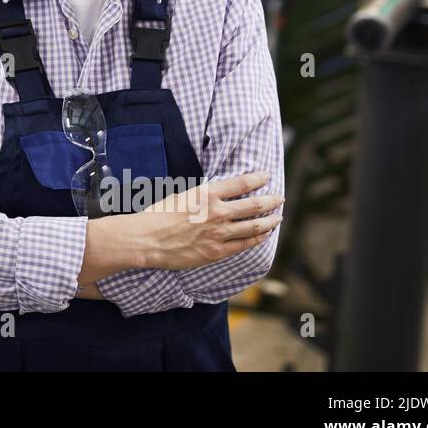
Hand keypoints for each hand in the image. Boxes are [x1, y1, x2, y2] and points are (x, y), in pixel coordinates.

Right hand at [134, 171, 283, 270]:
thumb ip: (202, 195)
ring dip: (270, 221)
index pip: (242, 183)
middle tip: (280, 198)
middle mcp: (218, 212)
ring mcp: (220, 233)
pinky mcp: (217, 251)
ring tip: (278, 217)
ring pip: (255, 226)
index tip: (267, 176)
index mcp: (207, 194)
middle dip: (271, 200)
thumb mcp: (181, 195)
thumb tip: (215, 195)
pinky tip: (264, 235)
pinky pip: (245, 245)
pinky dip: (258, 239)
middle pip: (255, 205)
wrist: (147, 239)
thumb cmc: (158, 214)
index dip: (258, 178)